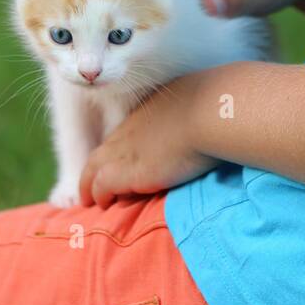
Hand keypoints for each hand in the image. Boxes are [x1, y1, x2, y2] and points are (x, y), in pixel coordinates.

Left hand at [78, 73, 218, 208]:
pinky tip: (103, 204)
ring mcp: (125, 150)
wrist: (210, 113)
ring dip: (89, 185)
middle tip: (92, 184)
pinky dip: (99, 195)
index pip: (127, 133)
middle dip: (95, 168)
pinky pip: (101, 187)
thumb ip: (194, 109)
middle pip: (103, 150)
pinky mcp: (126, 172)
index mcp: (149, 112)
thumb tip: (208, 116)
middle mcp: (132, 129)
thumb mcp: (199, 100)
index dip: (121, 149)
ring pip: (93, 169)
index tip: (122, 161)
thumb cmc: (215, 105)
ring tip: (90, 200)